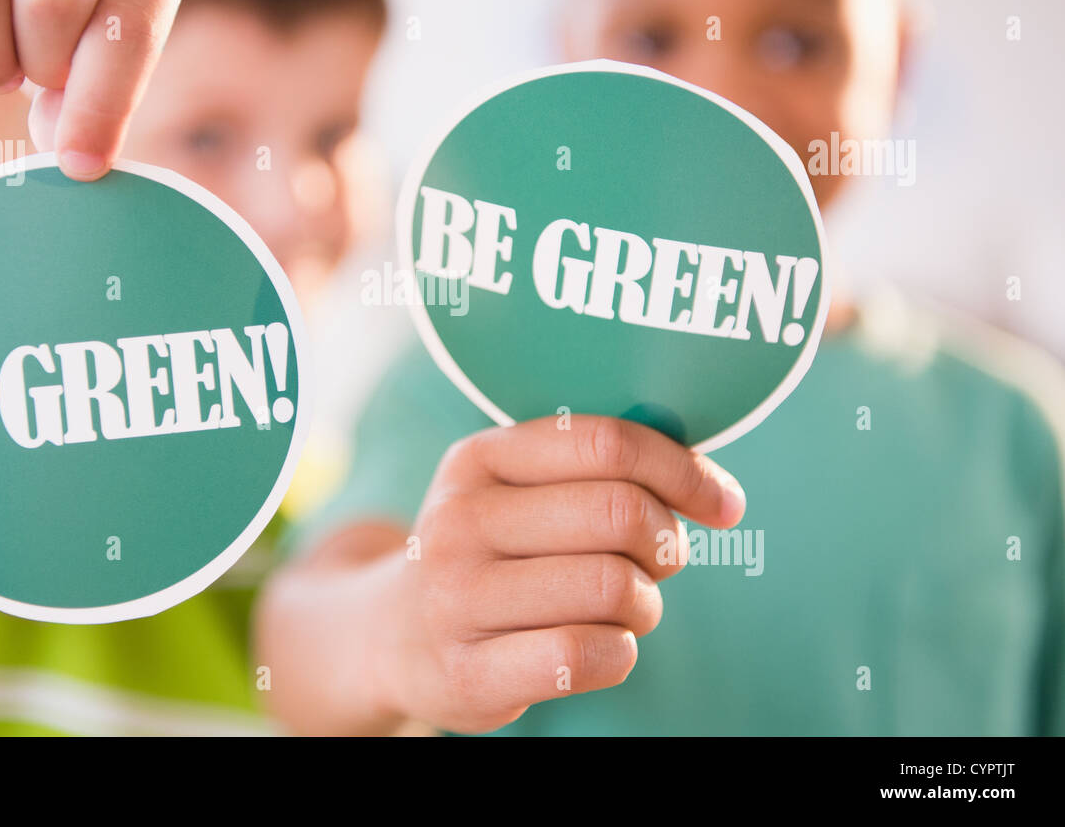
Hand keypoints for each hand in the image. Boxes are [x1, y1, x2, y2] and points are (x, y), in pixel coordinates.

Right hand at [370, 414, 745, 732]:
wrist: (394, 637)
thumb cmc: (493, 554)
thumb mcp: (516, 491)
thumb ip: (595, 471)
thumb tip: (711, 488)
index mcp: (479, 459)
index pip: (606, 443)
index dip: (684, 471)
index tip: (722, 503)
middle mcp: (458, 521)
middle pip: (620, 514)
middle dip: (665, 542)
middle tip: (657, 562)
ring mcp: (456, 599)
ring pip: (613, 587)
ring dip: (645, 604)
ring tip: (623, 608)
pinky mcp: (469, 674)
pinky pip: (587, 655)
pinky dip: (621, 654)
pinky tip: (603, 648)